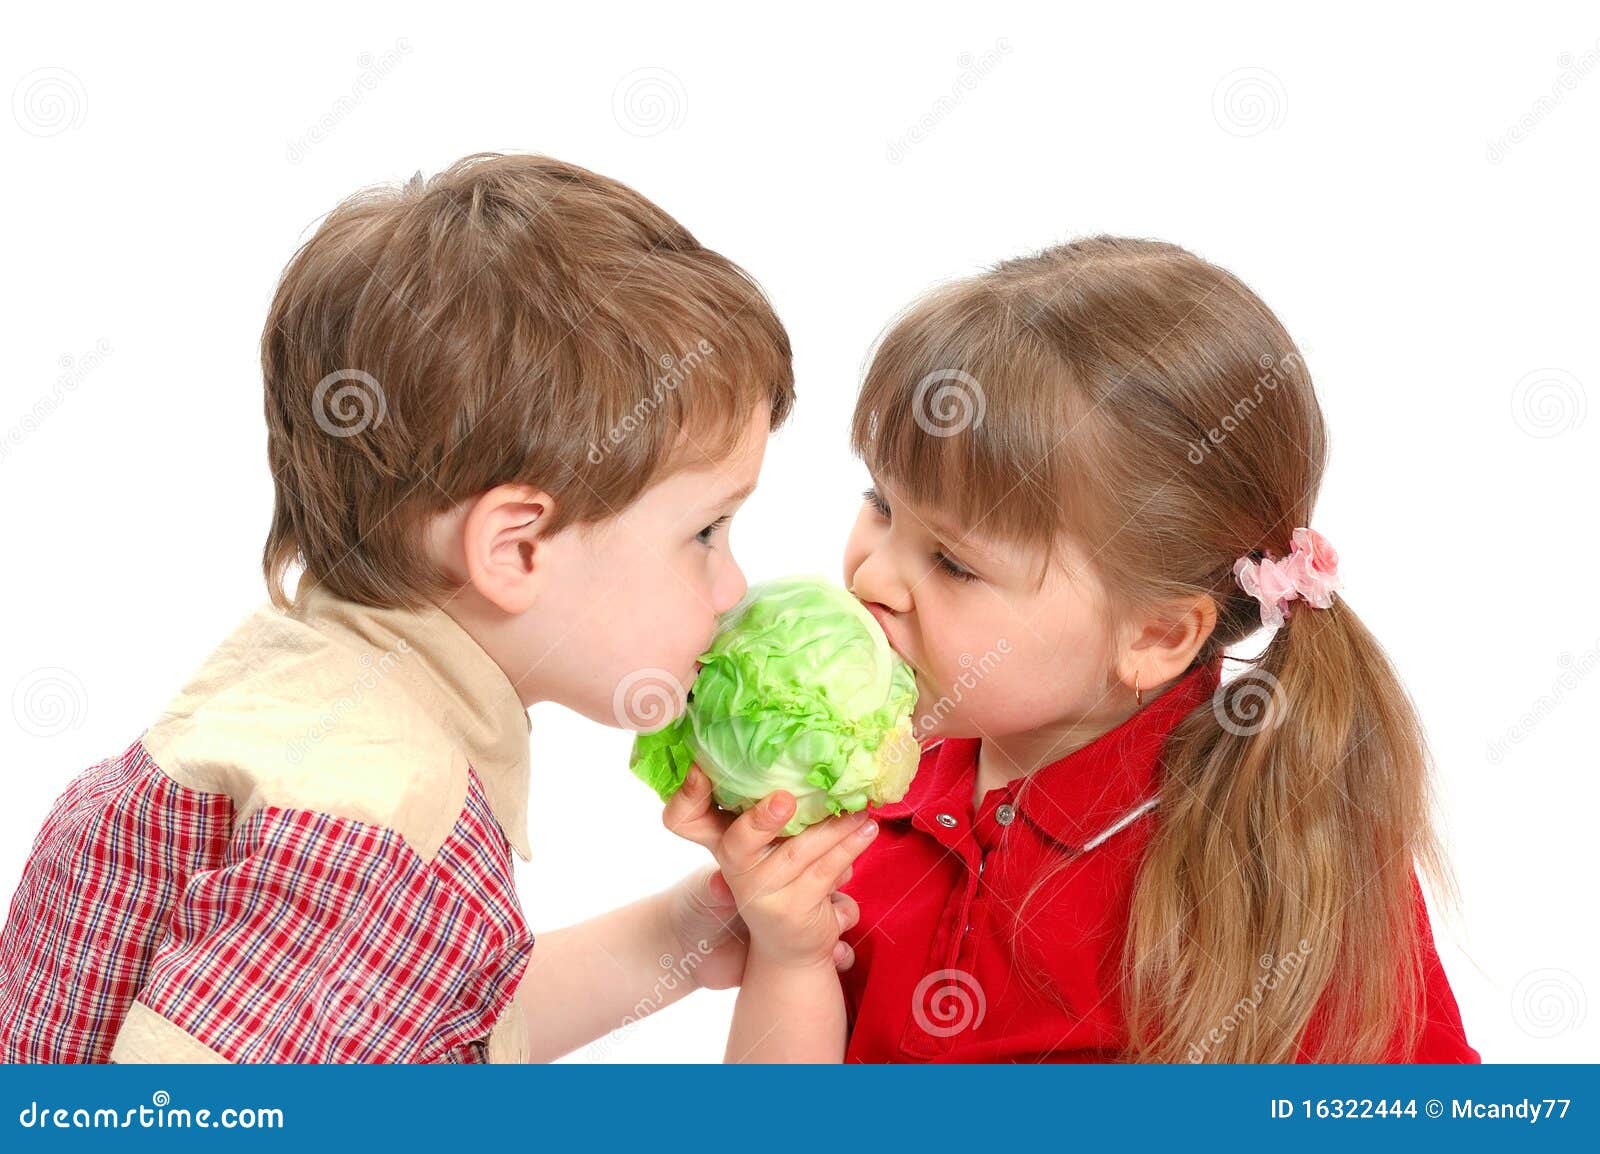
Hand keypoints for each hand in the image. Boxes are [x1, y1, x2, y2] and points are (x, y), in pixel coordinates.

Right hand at [664, 764, 877, 970]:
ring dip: (834, 827)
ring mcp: (761, 893)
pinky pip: (824, 871)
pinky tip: (867, 830)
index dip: (687, 794)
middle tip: (786, 798)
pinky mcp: (792, 911)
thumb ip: (774, 809)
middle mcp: (735, 868)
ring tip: (860, 808)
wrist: (788, 949)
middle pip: (736, 844)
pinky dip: (849, 847)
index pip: (684, 818)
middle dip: (759, 821)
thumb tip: (813, 761)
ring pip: (798, 853)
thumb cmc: (780, 876)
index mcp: (721, 840)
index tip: (700, 768)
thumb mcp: (769, 841)